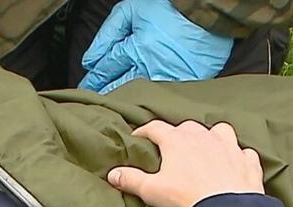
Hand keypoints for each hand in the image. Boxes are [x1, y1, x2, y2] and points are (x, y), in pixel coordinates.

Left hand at [78, 0, 232, 92]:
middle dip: (106, 95)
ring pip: (142, 97)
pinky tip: (144, 107)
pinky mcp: (189, 82)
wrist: (207, 8)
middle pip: (122, 88)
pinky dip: (154, 102)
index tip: (85, 88)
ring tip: (115, 110)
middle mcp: (153, 67)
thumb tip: (90, 60)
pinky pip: (167, 97)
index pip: (107, 70)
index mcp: (138, 49)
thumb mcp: (132, 10)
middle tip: (95, 105)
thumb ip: (108, 34)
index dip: (94, 80)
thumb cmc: (169, 6)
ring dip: (128, 102)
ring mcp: (172, 78)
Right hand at [107, 120, 262, 206]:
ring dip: (212, 137)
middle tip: (172, 148)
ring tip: (207, 148)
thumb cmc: (186, 197)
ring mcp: (228, 146)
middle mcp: (203, 136)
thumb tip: (112, 174)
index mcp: (177, 140)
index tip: (138, 138)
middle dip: (178, 134)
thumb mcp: (152, 190)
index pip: (155, 128)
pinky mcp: (246, 160)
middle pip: (187, 127)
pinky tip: (234, 163)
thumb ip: (131, 180)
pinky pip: (243, 152)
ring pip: (219, 130)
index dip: (144, 132)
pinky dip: (238, 156)